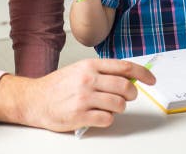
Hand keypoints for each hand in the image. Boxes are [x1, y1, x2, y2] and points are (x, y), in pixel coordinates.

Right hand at [0, 59, 155, 131]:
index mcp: (90, 65)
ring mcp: (84, 97)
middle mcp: (88, 79)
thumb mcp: (80, 69)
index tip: (151, 80)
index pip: (125, 67)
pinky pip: (106, 119)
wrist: (35, 99)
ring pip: (119, 104)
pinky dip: (107, 119)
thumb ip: (103, 72)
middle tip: (128, 98)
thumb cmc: (59, 85)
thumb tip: (129, 78)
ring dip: (119, 108)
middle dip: (131, 95)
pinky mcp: (79, 115)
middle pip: (125, 87)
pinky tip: (99, 116)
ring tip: (109, 107)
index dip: (143, 74)